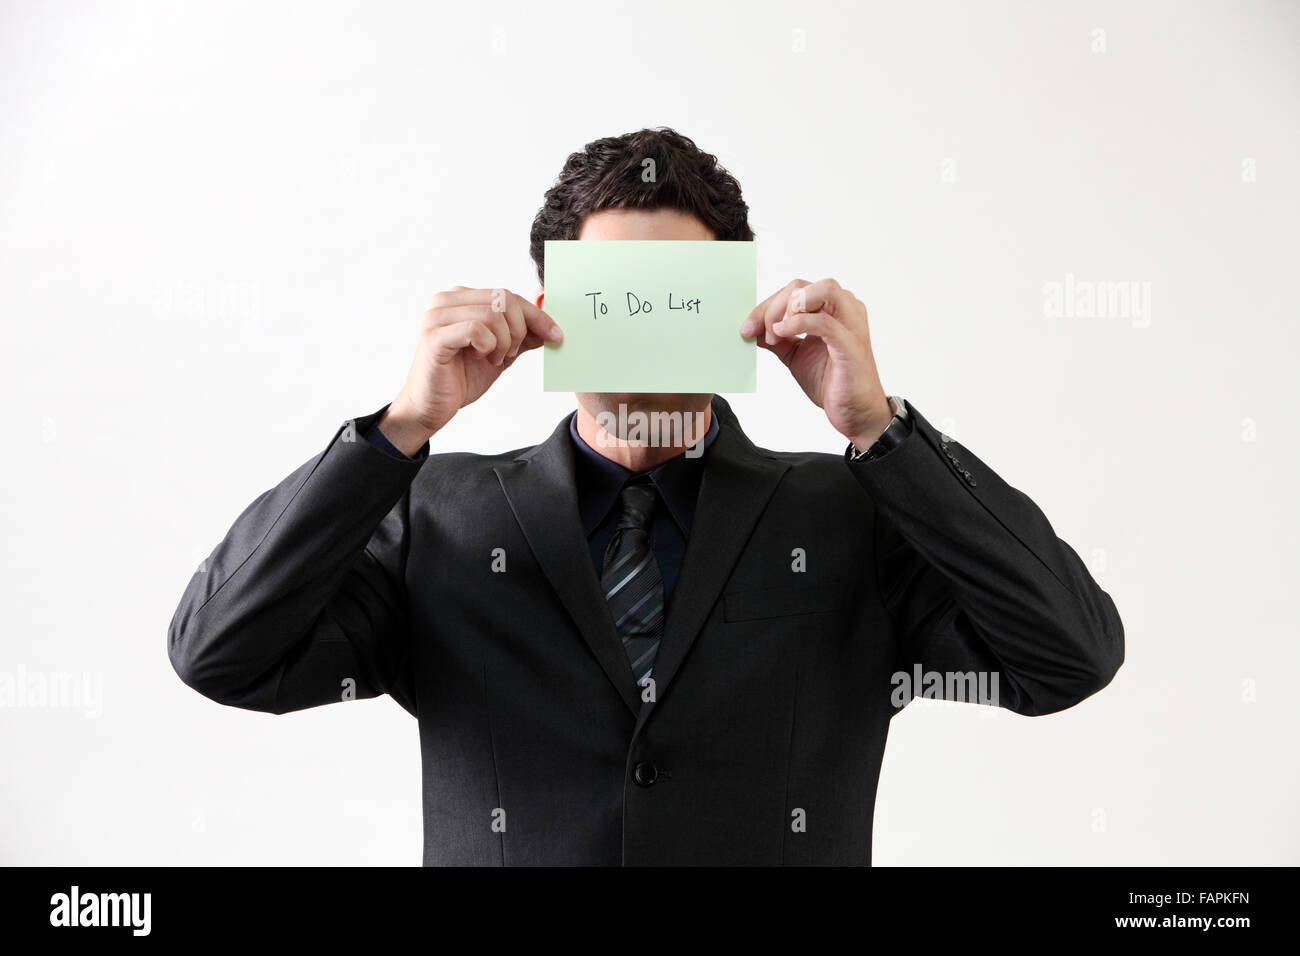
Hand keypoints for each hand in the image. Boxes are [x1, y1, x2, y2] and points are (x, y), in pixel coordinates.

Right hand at [379, 287, 562, 454]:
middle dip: (520, 330)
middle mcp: (445, 300)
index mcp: (460, 298)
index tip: (556, 336)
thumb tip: (550, 325)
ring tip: (494, 359)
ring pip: (493, 313)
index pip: (508, 295)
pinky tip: (482, 358)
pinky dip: (489, 347)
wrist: (431, 407)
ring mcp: (437, 316)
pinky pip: (477, 330)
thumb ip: (522, 335)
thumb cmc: (461, 378)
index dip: (537, 315)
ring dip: (504, 342)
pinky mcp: (433, 336)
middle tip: (511, 354)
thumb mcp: (501, 353)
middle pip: (504, 299)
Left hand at [740, 278, 893, 449]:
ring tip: (775, 334)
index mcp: (832, 308)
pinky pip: (824, 322)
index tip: (747, 328)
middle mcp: (845, 309)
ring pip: (821, 290)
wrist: (854, 412)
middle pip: (801, 286)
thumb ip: (777, 340)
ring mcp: (851, 324)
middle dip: (773, 307)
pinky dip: (799, 323)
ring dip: (788, 308)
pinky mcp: (851, 344)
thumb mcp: (795, 355)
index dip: (766, 306)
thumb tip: (753, 329)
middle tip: (759, 333)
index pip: (794, 291)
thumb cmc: (831, 381)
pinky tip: (782, 334)